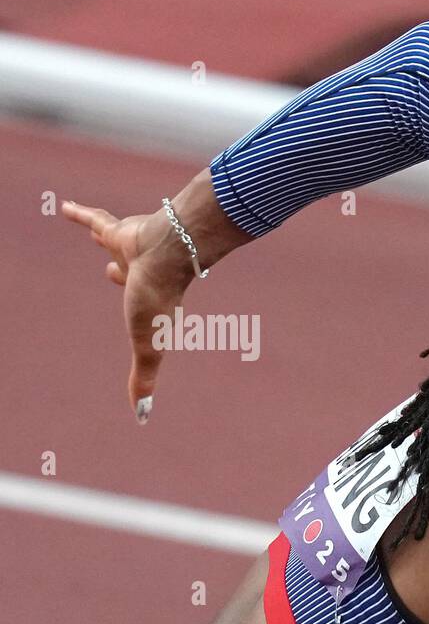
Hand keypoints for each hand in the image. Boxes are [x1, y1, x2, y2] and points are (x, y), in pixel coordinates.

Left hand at [61, 199, 194, 422]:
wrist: (169, 254)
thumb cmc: (159, 299)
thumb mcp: (147, 346)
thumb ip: (144, 376)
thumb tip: (143, 417)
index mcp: (149, 300)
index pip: (137, 304)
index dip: (131, 308)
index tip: (133, 308)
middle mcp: (141, 274)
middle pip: (125, 272)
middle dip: (119, 270)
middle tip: (111, 269)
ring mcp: (131, 252)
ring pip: (112, 245)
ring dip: (104, 238)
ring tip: (96, 233)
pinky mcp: (119, 230)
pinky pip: (94, 219)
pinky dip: (79, 214)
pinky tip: (63, 207)